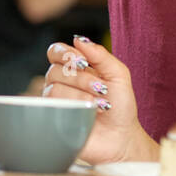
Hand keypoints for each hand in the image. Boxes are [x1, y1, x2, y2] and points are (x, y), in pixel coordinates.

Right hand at [43, 35, 157, 165]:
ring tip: (100, 105)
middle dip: (82, 79)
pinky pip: (52, 108)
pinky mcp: (53, 119)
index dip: (66, 53)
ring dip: (81, 96)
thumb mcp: (118, 74)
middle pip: (55, 70)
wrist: (122, 136)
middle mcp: (60, 82)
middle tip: (102, 89)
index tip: (85, 62)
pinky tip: (88, 115)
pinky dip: (74, 109)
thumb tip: (78, 39)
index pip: (55, 51)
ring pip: (54, 89)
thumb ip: (100, 54)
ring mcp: (56, 102)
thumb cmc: (120, 105)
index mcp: (74, 68)